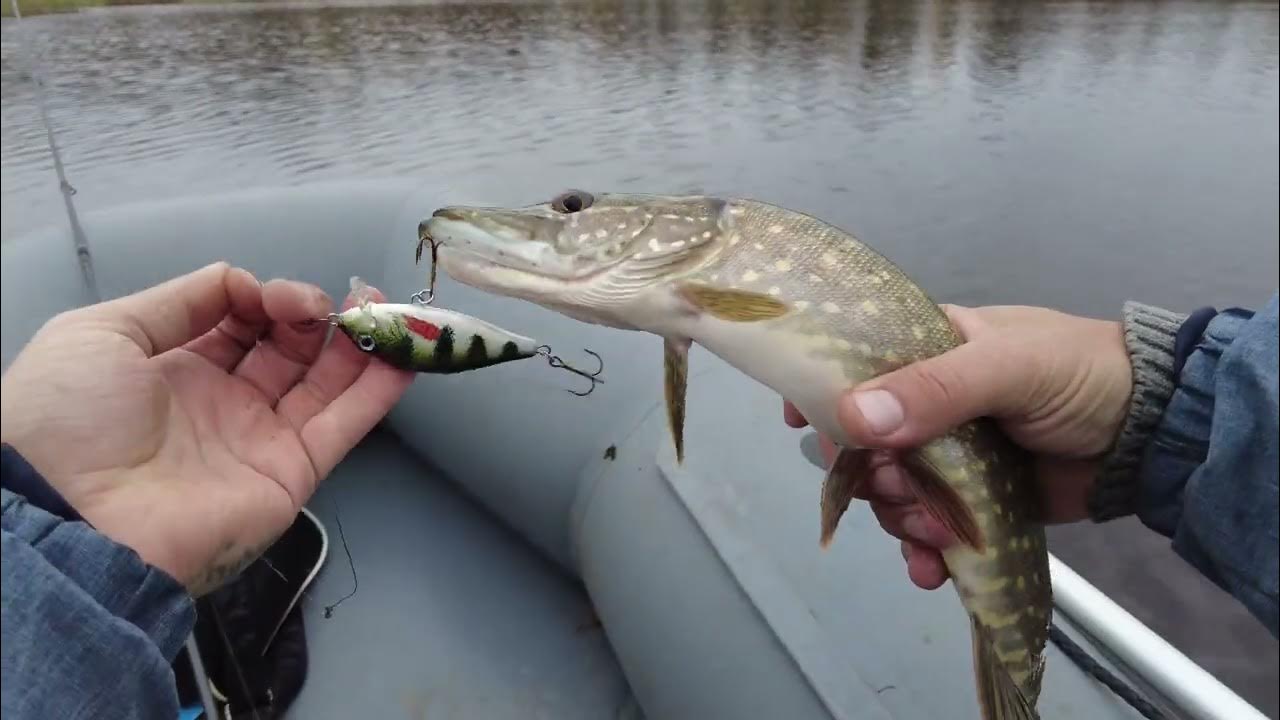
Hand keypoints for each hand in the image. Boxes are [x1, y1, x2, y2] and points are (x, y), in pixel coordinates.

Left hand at [0, 262, 414, 595]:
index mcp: (173, 369)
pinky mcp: (291, 475)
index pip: (240, 323)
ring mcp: (259, 440)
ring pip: (325, 384)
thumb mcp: (102, 333)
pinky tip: (406, 350)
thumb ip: (180, 300)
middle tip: (346, 297)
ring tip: (387, 312)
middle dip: (319, 316)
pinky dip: (380, 389)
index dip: (265, 298)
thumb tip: (244, 280)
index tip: (272, 294)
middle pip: (289, 350)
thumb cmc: (66, 420)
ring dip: (361, 344)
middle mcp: (221, 404)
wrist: (67, 517)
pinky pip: (343, 425)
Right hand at [783, 304, 1131, 589]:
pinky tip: (930, 568)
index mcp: (926, 348)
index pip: (852, 363)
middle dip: (871, 475)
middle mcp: (925, 400)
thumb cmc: (1081, 375)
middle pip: (861, 442)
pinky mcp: (969, 502)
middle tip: (900, 487)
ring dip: (900, 520)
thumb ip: (935, 389)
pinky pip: (924, 531)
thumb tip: (854, 418)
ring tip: (935, 531)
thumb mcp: (1009, 367)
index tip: (801, 421)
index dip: (821, 390)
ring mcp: (945, 455)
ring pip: (889, 493)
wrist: (1151, 435)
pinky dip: (920, 553)